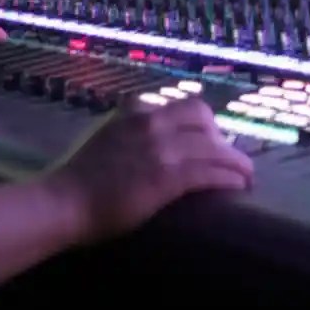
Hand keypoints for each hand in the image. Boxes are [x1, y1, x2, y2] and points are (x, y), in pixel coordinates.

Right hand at [50, 97, 253, 243]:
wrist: (63, 203)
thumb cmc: (79, 179)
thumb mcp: (106, 138)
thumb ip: (129, 129)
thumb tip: (146, 130)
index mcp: (136, 114)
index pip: (183, 106)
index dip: (204, 123)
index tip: (213, 138)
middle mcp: (151, 124)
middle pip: (204, 117)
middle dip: (222, 137)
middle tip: (229, 158)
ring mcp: (160, 150)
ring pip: (214, 146)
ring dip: (237, 161)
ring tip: (247, 175)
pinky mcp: (166, 178)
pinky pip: (210, 172)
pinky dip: (230, 177)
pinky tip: (240, 185)